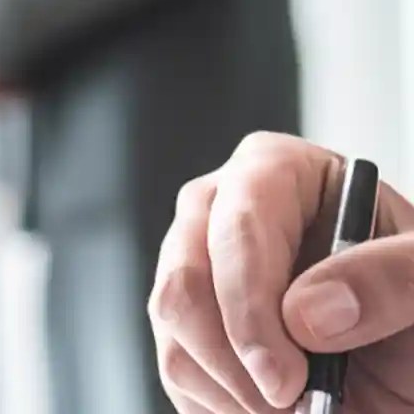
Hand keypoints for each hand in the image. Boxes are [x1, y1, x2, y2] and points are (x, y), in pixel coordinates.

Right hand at [149, 132, 413, 412]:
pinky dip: (221, 403)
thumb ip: (388, 278)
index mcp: (276, 173)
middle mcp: (219, 213)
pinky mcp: (185, 322)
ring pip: (174, 332)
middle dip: (236, 357)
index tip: (285, 376)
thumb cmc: (411, 292)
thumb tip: (308, 311)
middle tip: (292, 403)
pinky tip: (271, 404)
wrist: (405, 352)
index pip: (238, 226)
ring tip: (299, 405)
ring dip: (232, 388)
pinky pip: (176, 368)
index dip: (251, 304)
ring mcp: (194, 266)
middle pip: (185, 281)